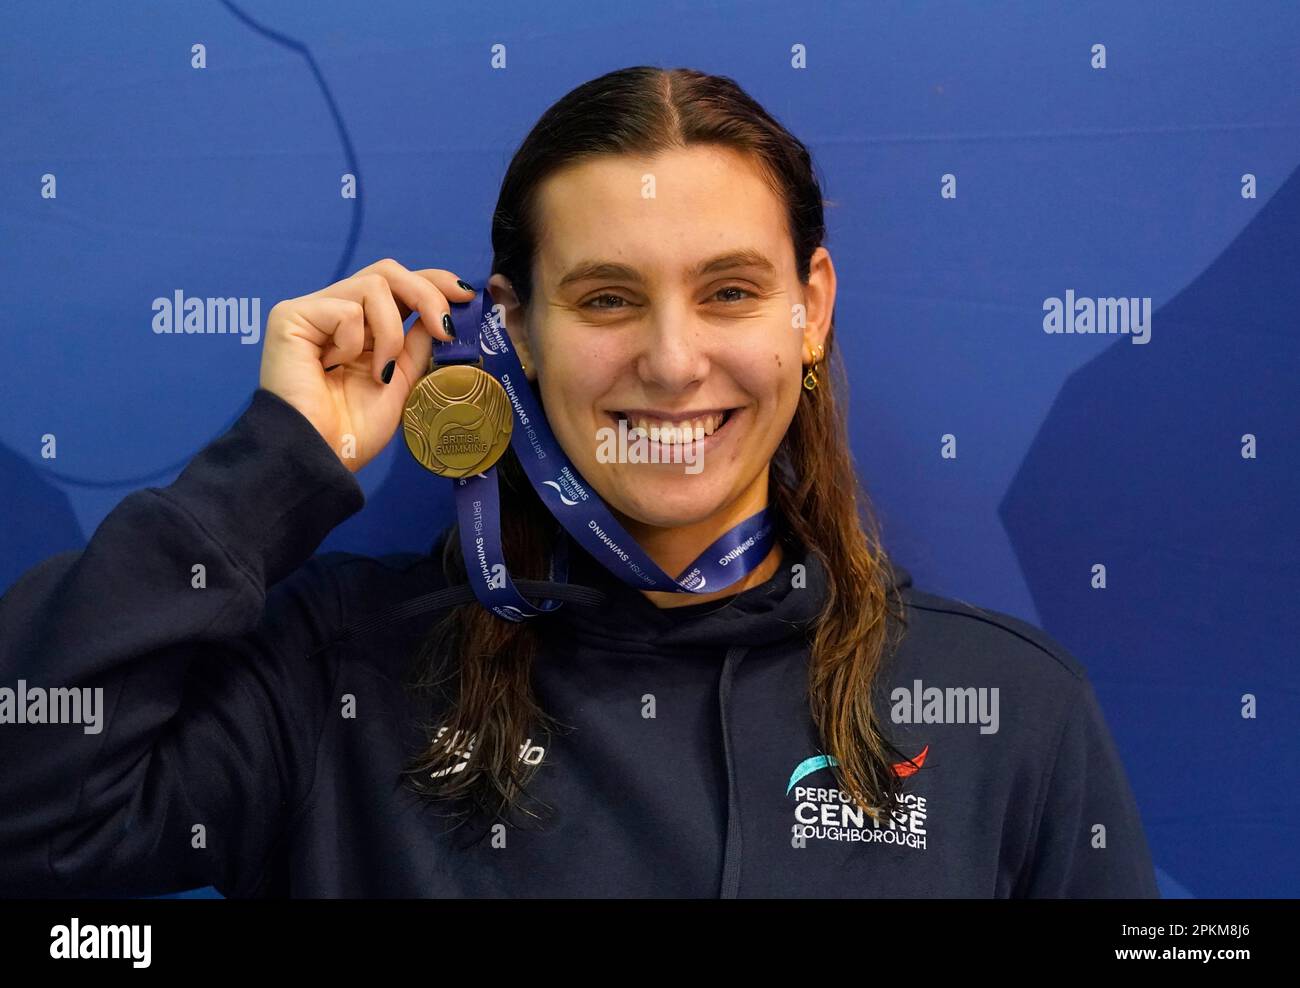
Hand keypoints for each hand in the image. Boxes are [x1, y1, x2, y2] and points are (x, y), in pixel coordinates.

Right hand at [258, 258, 474, 471]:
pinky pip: (346, 310)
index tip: (464, 295)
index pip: (397, 283)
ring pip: (373, 286)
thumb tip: (442, 315)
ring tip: (378, 372)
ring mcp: (312, 311)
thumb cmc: (355, 428)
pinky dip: (353, 342)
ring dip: (390, 333)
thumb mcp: (402, 379)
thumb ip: (417, 344)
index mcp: (361, 326)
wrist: (322, 455)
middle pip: (386, 271)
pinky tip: (335, 367)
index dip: (433, 281)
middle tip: (443, 330)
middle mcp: (334, 311)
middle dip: (425, 294)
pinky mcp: (290, 316)